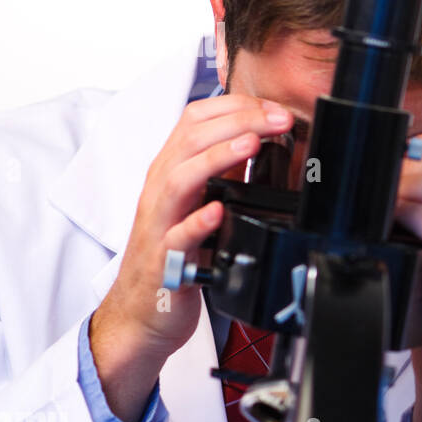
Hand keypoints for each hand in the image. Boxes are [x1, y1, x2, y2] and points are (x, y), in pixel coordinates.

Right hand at [89, 94, 294, 421]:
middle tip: (278, 119)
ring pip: (178, 179)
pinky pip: (176, 238)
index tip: (275, 108)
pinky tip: (219, 211)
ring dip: (217, 158)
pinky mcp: (164, 262)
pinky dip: (198, 222)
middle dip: (238, 121)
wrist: (143, 315)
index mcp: (171, 173)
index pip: (194, 120)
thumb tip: (260, 141)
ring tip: (251, 144)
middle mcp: (160, 193)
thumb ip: (223, 174)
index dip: (235, 106)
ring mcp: (160, 226)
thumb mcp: (199, 204)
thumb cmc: (173, 256)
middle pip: (190, 140)